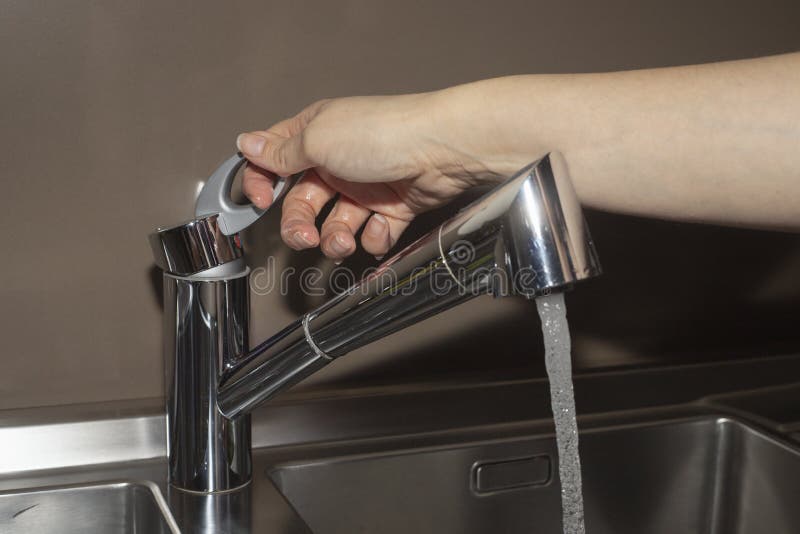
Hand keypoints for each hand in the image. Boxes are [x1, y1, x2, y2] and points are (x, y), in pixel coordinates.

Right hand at [237, 93, 504, 260]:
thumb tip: (247, 144)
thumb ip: (281, 152)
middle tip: (304, 237)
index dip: (261, 182)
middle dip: (300, 225)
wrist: (442, 150)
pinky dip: (373, 238)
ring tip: (344, 241)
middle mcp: (337, 160)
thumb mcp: (319, 139)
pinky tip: (380, 228)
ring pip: (335, 224)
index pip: (273, 160)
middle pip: (303, 203)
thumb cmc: (383, 133)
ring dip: (335, 238)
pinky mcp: (392, 207)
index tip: (262, 201)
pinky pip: (371, 233)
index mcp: (314, 135)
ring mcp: (365, 186)